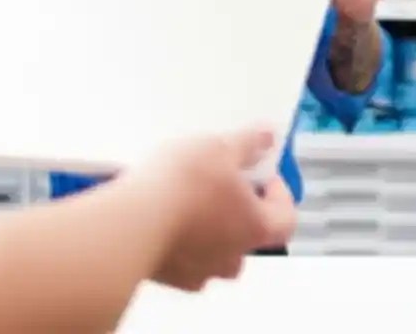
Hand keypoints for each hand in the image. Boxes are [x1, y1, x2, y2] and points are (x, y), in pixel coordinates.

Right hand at [136, 130, 296, 291]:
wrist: (130, 223)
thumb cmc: (182, 185)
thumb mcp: (219, 148)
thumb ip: (247, 144)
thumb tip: (267, 137)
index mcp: (256, 226)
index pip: (286, 219)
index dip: (280, 196)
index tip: (265, 176)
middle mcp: (232, 256)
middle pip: (248, 238)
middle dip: (239, 214)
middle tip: (221, 186)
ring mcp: (199, 272)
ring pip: (213, 254)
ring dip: (206, 232)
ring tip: (184, 202)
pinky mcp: (166, 278)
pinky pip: (179, 261)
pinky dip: (175, 243)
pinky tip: (158, 220)